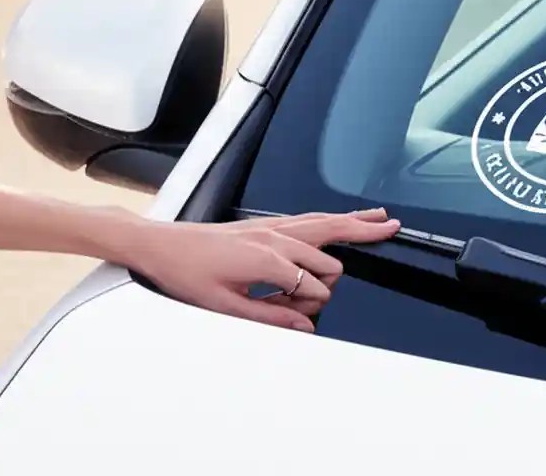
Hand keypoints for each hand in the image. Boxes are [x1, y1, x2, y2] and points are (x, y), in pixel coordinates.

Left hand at [118, 208, 399, 331]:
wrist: (160, 245)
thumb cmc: (186, 274)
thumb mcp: (224, 307)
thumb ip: (270, 318)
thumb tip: (306, 327)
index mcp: (268, 257)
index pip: (313, 286)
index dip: (306, 308)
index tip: (287, 317)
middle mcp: (275, 236)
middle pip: (331, 246)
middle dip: (332, 276)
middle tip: (314, 296)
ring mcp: (272, 226)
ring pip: (327, 223)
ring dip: (356, 225)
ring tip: (385, 222)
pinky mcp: (267, 224)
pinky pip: (311, 218)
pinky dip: (335, 219)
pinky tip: (349, 218)